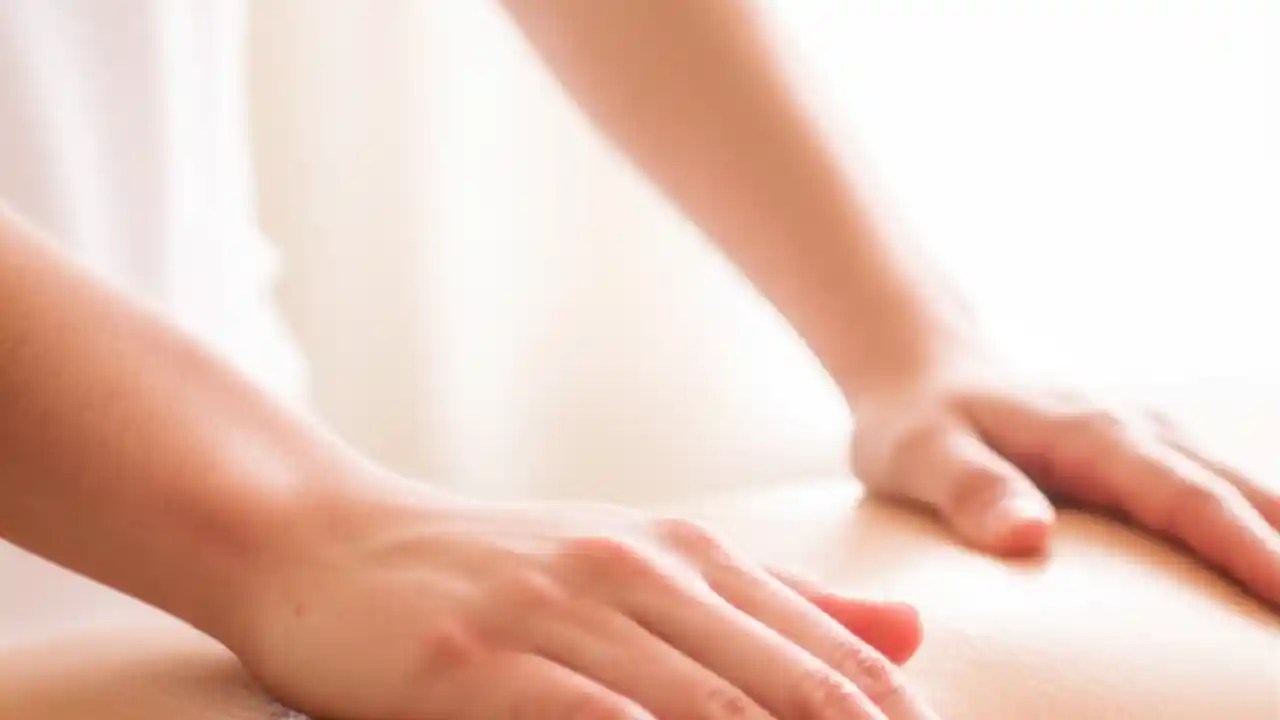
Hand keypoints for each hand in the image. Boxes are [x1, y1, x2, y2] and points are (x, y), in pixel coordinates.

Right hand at [233, 477, 937, 718]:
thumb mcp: (642, 564)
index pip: (831, 659)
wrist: (331, 540)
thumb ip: (778, 601)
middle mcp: (637, 575)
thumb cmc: (494, 565)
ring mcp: (557, 616)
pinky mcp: (478, 663)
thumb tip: (908, 636)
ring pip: (710, 712)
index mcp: (686, 553)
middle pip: (792, 692)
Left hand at [852, 364, 1279, 604]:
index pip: (1184, 497)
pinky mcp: (1143, 454)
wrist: (922, 369)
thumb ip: (972, 490)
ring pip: (1238, 488)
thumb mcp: (920, 453)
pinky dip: (1257, 524)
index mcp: (1089, 434)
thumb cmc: (918, 418)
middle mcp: (1134, 430)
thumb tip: (1029, 538)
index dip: (1244, 548)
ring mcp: (1146, 439)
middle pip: (1235, 494)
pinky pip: (1217, 490)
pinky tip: (1269, 563)